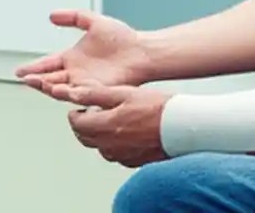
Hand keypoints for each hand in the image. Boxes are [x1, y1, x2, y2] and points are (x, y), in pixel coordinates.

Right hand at [15, 10, 150, 93]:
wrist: (141, 51)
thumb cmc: (123, 38)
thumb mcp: (93, 21)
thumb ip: (73, 17)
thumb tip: (52, 15)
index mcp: (72, 58)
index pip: (48, 64)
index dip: (34, 67)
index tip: (19, 71)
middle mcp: (76, 73)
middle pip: (50, 78)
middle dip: (36, 79)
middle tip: (23, 78)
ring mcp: (85, 83)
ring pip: (61, 88)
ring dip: (48, 86)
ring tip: (36, 82)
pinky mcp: (96, 90)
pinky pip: (79, 94)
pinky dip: (67, 93)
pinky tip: (57, 90)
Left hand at [50, 82, 172, 167]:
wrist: (182, 128)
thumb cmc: (157, 108)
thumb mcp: (123, 93)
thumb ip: (95, 94)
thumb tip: (72, 94)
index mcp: (105, 126)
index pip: (77, 124)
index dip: (76, 114)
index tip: (81, 107)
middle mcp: (110, 145)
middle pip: (85, 138)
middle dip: (83, 125)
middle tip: (91, 113)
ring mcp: (121, 156)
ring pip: (99, 148)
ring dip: (98, 136)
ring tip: (110, 121)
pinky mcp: (133, 162)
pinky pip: (115, 155)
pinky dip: (113, 145)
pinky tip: (124, 134)